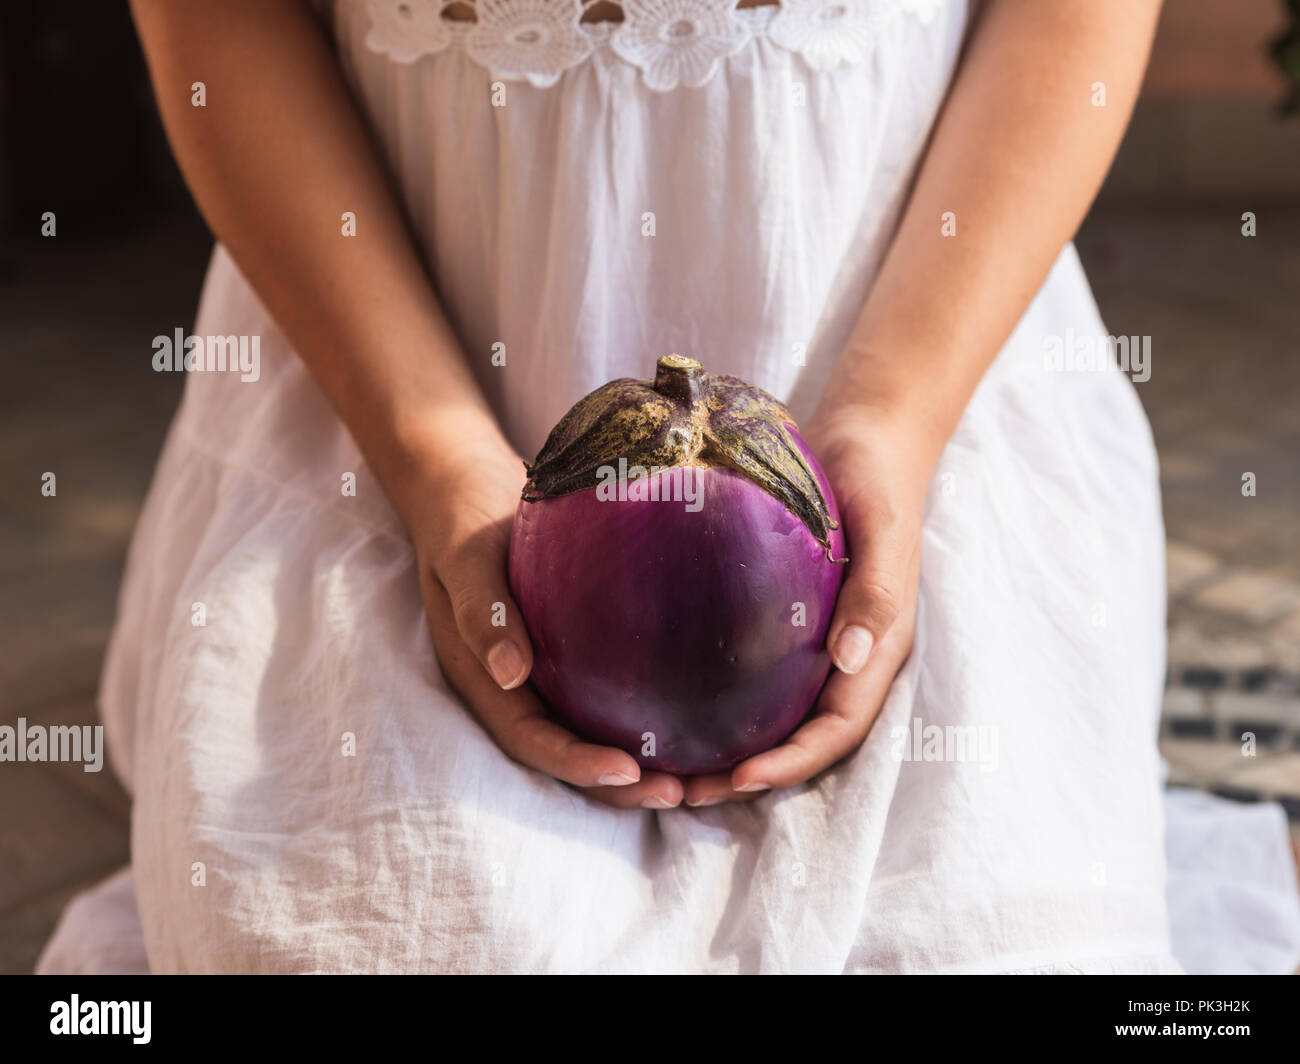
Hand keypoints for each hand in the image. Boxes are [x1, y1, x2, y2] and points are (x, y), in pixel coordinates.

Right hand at [410, 440, 685, 808]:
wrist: (467, 489)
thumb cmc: (465, 521)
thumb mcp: (465, 558)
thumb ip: (483, 612)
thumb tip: (512, 675)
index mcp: (484, 679)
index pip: (531, 740)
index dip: (577, 764)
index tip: (628, 771)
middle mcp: (514, 689)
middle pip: (567, 754)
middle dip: (619, 784)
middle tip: (681, 794)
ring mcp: (542, 675)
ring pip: (589, 734)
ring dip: (637, 766)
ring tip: (697, 781)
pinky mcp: (567, 654)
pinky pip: (604, 696)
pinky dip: (642, 718)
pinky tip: (695, 720)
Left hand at [681, 404, 937, 806]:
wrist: (866, 439)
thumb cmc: (876, 480)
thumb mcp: (883, 527)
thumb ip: (876, 592)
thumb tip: (848, 659)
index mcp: (877, 648)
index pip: (837, 728)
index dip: (793, 762)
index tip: (739, 778)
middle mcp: (848, 656)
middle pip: (803, 737)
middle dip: (753, 773)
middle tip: (688, 793)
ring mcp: (819, 639)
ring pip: (778, 713)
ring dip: (733, 747)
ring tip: (673, 767)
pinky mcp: (789, 618)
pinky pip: (759, 672)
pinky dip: (723, 699)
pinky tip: (672, 700)